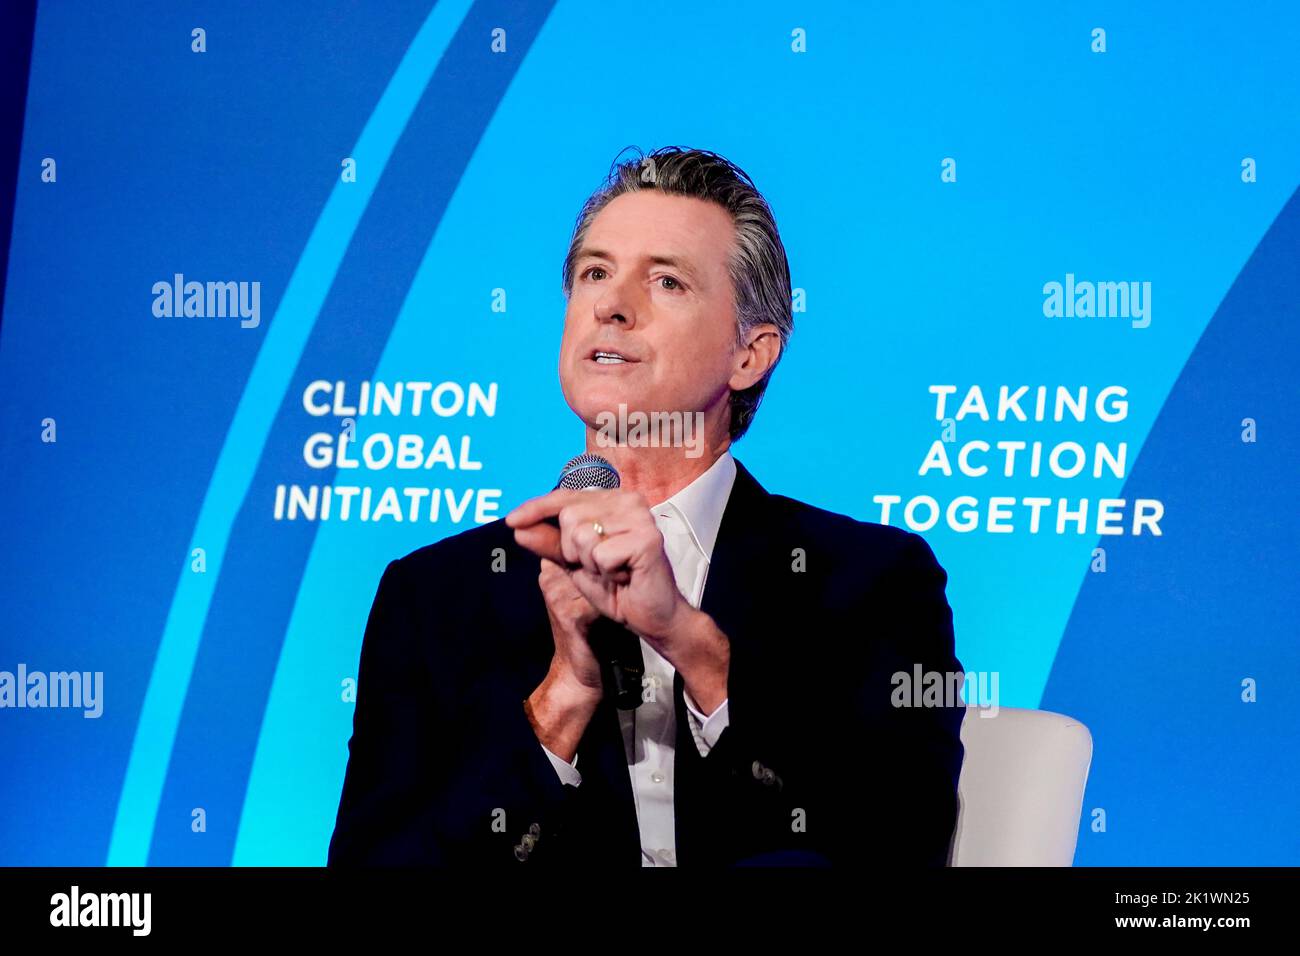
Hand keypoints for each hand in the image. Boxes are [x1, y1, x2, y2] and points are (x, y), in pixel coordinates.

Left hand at [507, 487, 730, 711]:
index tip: (511, 521)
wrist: (651, 618)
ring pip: (582, 535)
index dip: (536, 508)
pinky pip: (601, 554)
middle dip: (574, 551)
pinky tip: (626, 577)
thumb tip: (518, 527)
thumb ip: (550, 543)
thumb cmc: (617, 588)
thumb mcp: (575, 564)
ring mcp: (640, 518)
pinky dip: (607, 573)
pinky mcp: (647, 539)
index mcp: (614, 500)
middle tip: (600, 567)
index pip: (565, 497)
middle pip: (569, 516)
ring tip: (614, 572)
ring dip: (591, 564)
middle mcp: (629, 501)